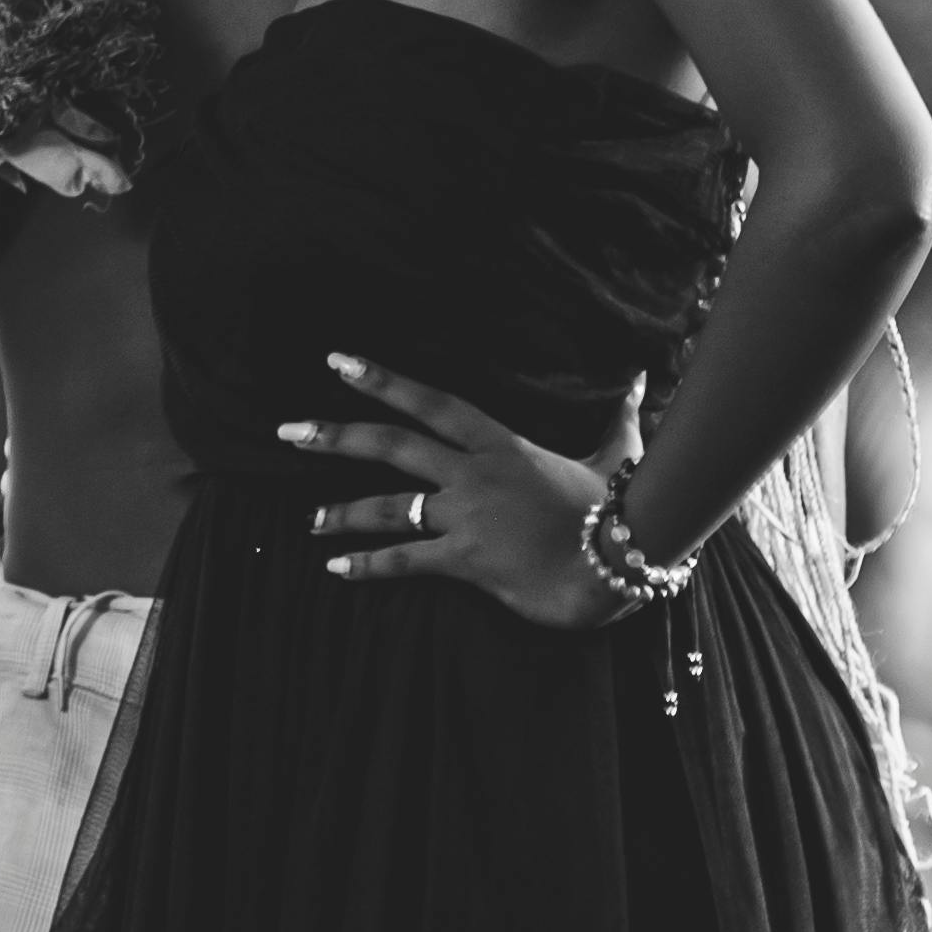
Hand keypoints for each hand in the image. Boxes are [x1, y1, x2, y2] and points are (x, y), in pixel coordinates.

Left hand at [282, 354, 610, 632]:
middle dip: (335, 436)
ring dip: (342, 511)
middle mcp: (476, 473)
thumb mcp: (615, 453)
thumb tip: (643, 379)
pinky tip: (337, 568)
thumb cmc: (616, 510)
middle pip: (392, 445)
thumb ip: (618, 416)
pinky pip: (407, 560)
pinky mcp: (469, 560)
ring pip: (390, 506)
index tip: (336, 362)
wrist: (620, 564)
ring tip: (308, 519)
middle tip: (288, 430)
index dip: (383, 380)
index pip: (432, 401)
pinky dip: (369, 564)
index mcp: (502, 443)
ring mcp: (469, 515)